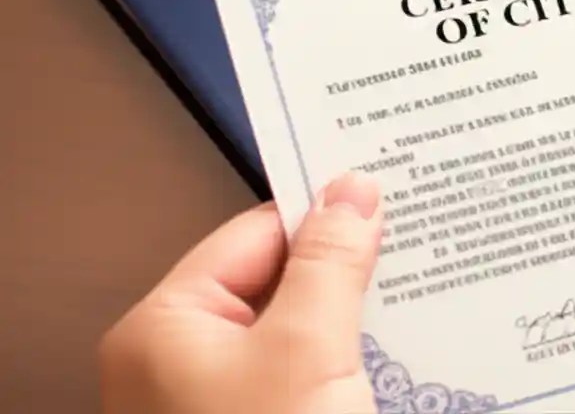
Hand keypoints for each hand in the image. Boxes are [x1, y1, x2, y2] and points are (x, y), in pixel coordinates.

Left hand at [99, 172, 382, 413]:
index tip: (380, 200)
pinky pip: (295, 377)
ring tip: (402, 312)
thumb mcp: (307, 349)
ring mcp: (209, 399)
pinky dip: (337, 369)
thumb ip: (329, 263)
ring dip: (346, 327)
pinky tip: (383, 364)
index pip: (253, 236)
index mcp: (161, 327)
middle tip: (403, 257)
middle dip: (341, 277)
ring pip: (292, 335)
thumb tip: (350, 192)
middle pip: (275, 285)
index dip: (321, 217)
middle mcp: (173, 362)